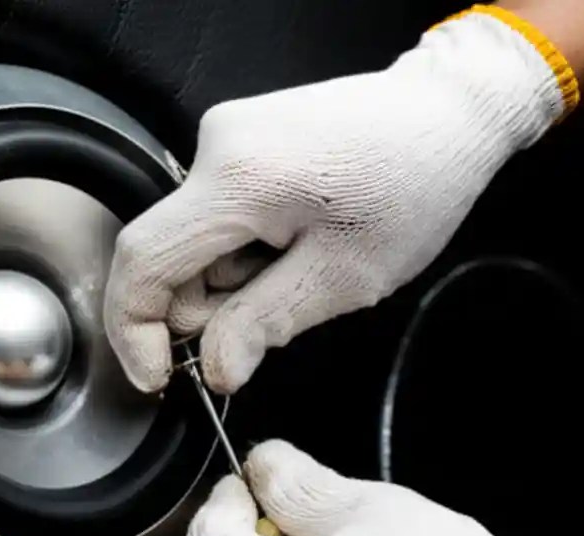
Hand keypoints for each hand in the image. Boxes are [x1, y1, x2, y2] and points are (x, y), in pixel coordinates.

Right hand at [104, 11, 571, 393]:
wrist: (448, 112)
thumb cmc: (415, 186)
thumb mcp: (345, 278)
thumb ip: (264, 323)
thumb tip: (216, 367)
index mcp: (239, 179)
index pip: (143, 261)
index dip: (135, 330)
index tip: (158, 376)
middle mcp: (217, 143)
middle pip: (167, 253)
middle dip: (208, 303)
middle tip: (277, 310)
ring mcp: (225, 133)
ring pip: (194, 238)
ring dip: (235, 273)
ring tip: (304, 260)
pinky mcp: (239, 136)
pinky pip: (214, 212)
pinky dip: (245, 243)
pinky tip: (297, 235)